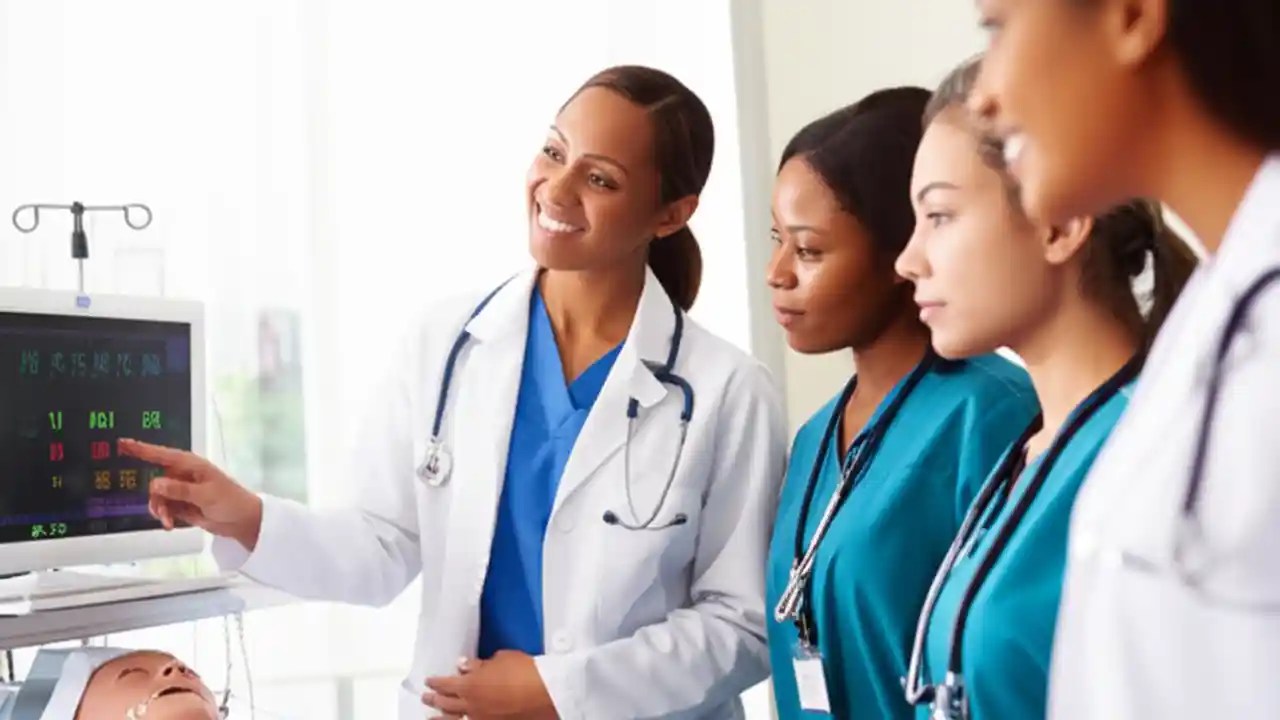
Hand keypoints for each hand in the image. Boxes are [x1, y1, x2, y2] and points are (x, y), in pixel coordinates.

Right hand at [118, 438, 263, 550]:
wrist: (242, 521)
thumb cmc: (231, 501)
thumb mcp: (205, 495)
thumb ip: (179, 490)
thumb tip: (156, 484)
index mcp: (191, 465)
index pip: (162, 454)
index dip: (141, 449)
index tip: (123, 443)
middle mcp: (184, 475)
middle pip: (156, 482)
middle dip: (156, 497)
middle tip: (161, 511)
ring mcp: (182, 490)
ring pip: (158, 497)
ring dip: (160, 510)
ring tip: (168, 520)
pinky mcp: (182, 504)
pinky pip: (164, 508)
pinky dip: (165, 516)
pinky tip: (170, 524)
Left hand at [424, 651, 556, 719]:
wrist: (547, 692)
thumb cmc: (526, 672)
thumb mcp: (501, 659)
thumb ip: (479, 664)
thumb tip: (465, 666)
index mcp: (469, 686)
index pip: (444, 684)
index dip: (435, 682)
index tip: (429, 681)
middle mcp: (471, 706)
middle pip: (445, 705)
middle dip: (434, 700)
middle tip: (427, 697)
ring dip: (441, 718)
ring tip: (432, 717)